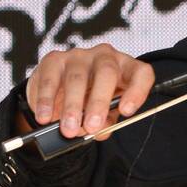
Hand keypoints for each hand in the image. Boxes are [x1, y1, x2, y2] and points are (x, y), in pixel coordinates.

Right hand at [23, 44, 155, 138]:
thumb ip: (105, 122)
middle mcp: (105, 57)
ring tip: (68, 128)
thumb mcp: (104, 114)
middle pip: (107, 73)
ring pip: (78, 77)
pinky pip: (51, 78)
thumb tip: (99, 130)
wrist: (59, 94)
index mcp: (125, 69)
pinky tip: (46, 116)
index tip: (126, 111)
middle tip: (92, 125)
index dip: (137, 91)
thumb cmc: (89, 102)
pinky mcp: (54, 60)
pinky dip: (47, 100)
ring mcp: (79, 56)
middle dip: (99, 102)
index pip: (141, 73)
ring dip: (72, 106)